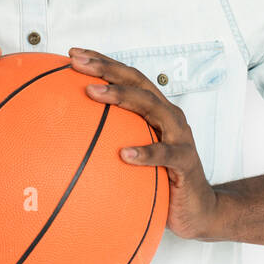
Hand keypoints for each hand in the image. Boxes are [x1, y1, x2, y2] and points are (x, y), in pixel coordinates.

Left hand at [67, 46, 220, 240]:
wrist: (197, 209)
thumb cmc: (161, 179)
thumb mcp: (134, 154)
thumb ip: (110, 140)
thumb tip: (65, 137)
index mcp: (156, 110)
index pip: (129, 78)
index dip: (103, 61)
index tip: (72, 54)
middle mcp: (169, 116)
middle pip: (138, 82)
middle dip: (106, 68)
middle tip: (76, 62)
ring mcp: (180, 136)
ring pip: (152, 107)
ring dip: (121, 97)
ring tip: (92, 92)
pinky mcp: (186, 162)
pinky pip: (165, 155)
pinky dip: (145, 152)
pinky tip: (123, 154)